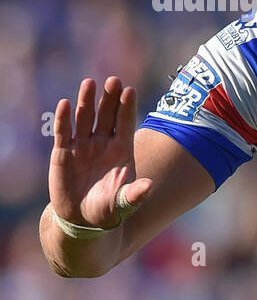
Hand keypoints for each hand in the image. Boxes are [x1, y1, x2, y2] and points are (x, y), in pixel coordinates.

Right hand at [48, 77, 153, 228]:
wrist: (83, 219)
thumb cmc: (109, 209)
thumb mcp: (125, 203)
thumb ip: (135, 194)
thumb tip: (149, 186)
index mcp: (122, 150)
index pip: (126, 123)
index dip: (127, 107)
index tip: (130, 90)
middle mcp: (104, 143)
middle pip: (107, 115)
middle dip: (110, 98)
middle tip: (113, 80)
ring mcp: (83, 146)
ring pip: (86, 118)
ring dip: (88, 101)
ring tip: (90, 83)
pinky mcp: (64, 153)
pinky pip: (64, 132)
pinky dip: (64, 119)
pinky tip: (65, 104)